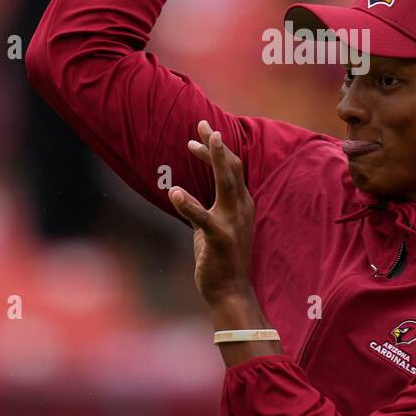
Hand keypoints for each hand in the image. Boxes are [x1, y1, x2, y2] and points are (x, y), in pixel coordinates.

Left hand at [167, 120, 256, 306]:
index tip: (204, 132)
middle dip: (216, 144)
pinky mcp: (219, 239)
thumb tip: (186, 193)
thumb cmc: (221, 258)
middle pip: (231, 167)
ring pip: (225, 184)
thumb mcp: (216, 227)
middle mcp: (241, 208)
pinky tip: (174, 192)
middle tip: (202, 123)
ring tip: (193, 144)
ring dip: (211, 161)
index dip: (219, 148)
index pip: (233, 168)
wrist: (231, 292)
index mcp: (241, 204)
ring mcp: (232, 223)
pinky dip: (188, 204)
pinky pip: (203, 217)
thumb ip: (208, 208)